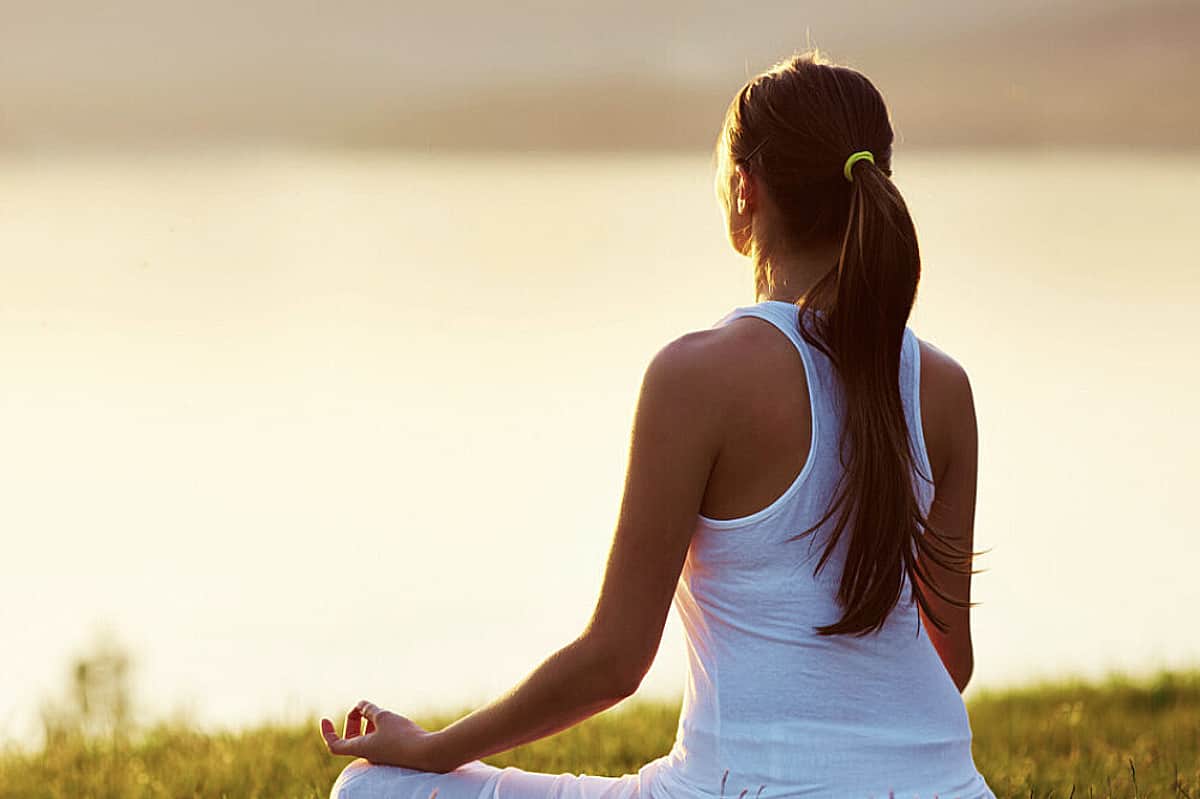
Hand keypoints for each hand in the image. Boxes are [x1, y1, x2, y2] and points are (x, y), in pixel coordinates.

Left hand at [320, 700, 443, 770]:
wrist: (428, 753)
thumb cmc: (403, 736)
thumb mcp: (383, 717)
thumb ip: (369, 710)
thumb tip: (361, 704)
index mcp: (361, 748)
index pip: (334, 744)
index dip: (327, 732)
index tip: (325, 719)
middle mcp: (369, 755)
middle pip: (350, 740)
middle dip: (352, 722)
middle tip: (362, 709)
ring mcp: (382, 755)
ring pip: (366, 738)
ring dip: (368, 722)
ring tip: (378, 711)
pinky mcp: (394, 753)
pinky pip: (379, 740)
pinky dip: (380, 727)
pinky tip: (391, 718)